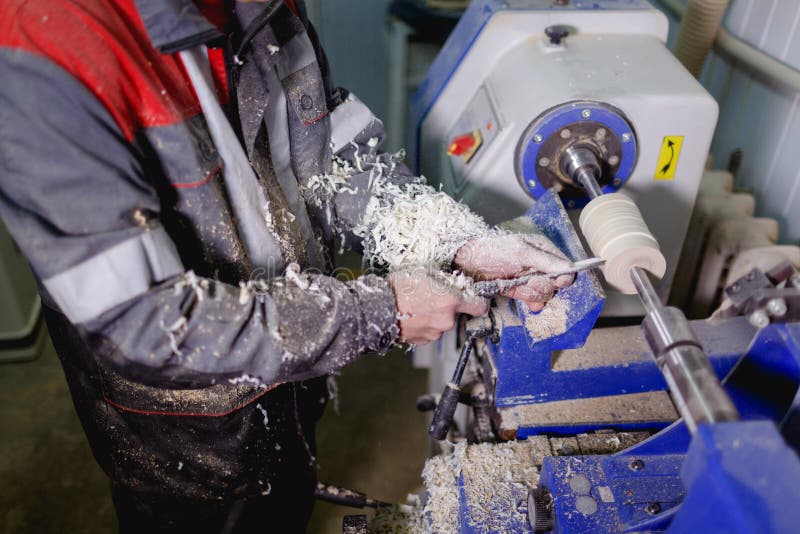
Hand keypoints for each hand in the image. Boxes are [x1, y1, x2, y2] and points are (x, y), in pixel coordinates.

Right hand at [387, 270, 488, 344]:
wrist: (377, 308)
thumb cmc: (398, 288)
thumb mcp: (425, 272)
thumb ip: (444, 279)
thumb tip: (452, 282)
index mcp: (451, 301)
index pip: (480, 306)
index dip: (478, 302)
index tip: (475, 299)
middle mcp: (447, 319)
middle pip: (457, 314)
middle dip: (448, 307)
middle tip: (433, 297)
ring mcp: (435, 332)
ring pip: (442, 323)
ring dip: (435, 316)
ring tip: (418, 305)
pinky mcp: (423, 340)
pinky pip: (430, 331)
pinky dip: (425, 324)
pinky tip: (413, 315)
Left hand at [454, 233, 574, 310]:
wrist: (468, 264)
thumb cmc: (493, 251)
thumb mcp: (522, 253)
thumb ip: (546, 262)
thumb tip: (570, 270)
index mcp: (544, 249)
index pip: (566, 267)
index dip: (561, 277)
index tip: (555, 281)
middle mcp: (540, 264)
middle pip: (555, 284)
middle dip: (540, 285)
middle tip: (526, 279)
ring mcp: (530, 278)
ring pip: (544, 294)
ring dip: (530, 292)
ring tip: (516, 284)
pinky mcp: (521, 290)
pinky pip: (532, 300)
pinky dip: (525, 299)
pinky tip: (517, 294)